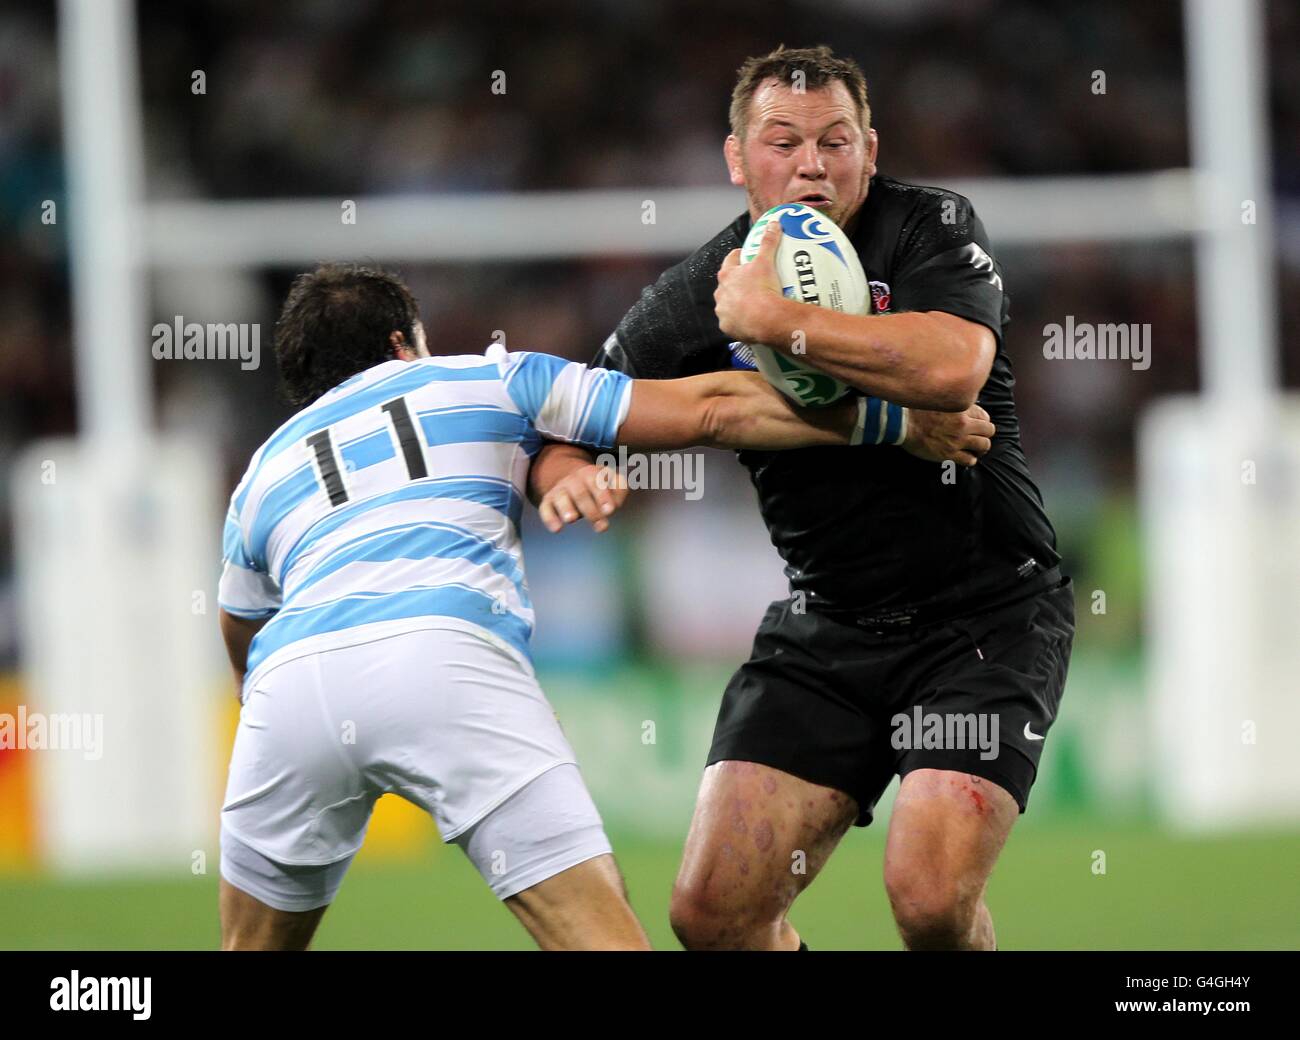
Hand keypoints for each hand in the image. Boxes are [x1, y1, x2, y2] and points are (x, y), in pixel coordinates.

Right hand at [538, 462, 628, 532]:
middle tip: (601, 526)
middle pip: (580, 493)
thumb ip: (619, 488)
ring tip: (571, 519)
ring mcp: (560, 490)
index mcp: (591, 474)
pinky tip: (557, 528)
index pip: (596, 482)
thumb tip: (615, 503)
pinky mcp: (548, 501)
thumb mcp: (611, 481)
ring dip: (566, 508)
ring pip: (561, 498)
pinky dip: (549, 518)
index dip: (603, 496)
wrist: (570, 476)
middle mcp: (573, 480)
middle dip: (591, 510)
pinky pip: (545, 508)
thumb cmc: (597, 485)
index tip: (610, 511)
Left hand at [714, 219, 786, 344]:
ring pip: (728, 305)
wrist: (765, 320)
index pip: (730, 261)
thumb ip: (769, 241)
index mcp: (727, 275)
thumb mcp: (766, 261)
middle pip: (727, 284)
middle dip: (737, 282)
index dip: (738, 257)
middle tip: (753, 282)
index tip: (745, 256)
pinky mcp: (728, 328)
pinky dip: (740, 321)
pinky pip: (733, 323)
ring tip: (754, 304)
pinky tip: (751, 320)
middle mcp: (720, 293)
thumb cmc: (762, 289)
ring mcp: (723, 312)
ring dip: (737, 303)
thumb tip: (774, 224)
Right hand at [901, 404, 995, 465]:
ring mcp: (958, 440)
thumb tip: (960, 405)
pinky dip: (970, 460)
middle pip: (989, 430)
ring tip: (974, 449)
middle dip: (985, 434)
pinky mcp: (949, 454)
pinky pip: (970, 460)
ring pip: (984, 445)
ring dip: (981, 448)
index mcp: (961, 409)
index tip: (976, 425)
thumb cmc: (916, 410)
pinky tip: (964, 458)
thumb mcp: (938, 399)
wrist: (903, 423)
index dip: (982, 421)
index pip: (985, 416)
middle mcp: (963, 424)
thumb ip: (952, 403)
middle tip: (978, 438)